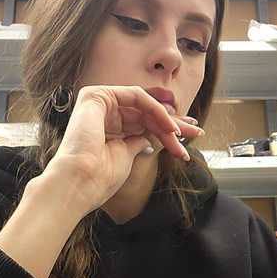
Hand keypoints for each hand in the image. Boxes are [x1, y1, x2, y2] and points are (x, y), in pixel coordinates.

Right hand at [45, 85, 203, 213]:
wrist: (80, 182)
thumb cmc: (100, 177)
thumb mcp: (126, 154)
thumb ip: (138, 139)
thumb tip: (153, 136)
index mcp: (105, 129)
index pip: (141, 123)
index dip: (165, 129)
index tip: (186, 138)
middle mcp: (100, 114)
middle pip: (144, 113)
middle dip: (172, 124)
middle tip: (195, 131)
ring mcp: (97, 103)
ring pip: (143, 105)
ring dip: (167, 120)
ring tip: (183, 135)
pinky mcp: (96, 96)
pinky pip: (136, 96)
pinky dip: (155, 109)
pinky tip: (169, 125)